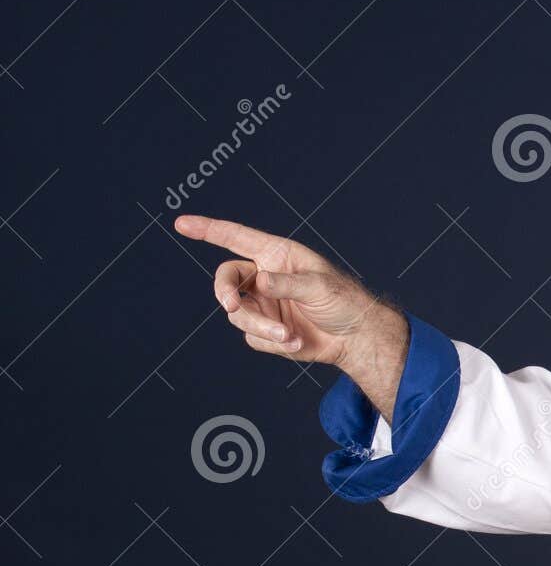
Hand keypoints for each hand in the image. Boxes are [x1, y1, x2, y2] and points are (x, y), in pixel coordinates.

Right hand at [174, 214, 408, 413]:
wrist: (355, 338)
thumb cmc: (343, 301)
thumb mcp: (318, 286)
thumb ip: (287, 283)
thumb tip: (259, 281)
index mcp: (276, 255)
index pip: (234, 238)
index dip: (207, 229)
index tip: (181, 224)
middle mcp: (263, 278)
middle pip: (226, 281)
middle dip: (225, 293)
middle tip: (232, 305)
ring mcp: (262, 305)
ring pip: (238, 315)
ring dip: (262, 326)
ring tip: (290, 335)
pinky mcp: (266, 330)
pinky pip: (253, 337)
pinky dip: (274, 342)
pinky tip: (297, 341)